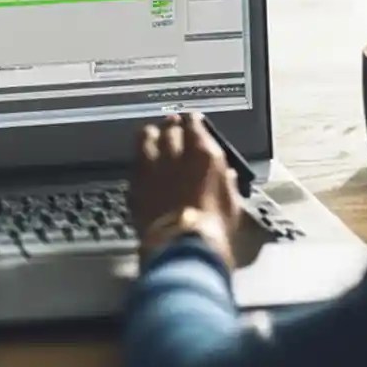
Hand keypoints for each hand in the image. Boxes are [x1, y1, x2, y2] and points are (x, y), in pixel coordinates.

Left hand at [128, 112, 243, 266]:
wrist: (182, 245)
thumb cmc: (213, 228)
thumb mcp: (231, 201)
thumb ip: (224, 180)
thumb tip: (224, 173)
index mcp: (204, 154)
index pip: (195, 125)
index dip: (193, 122)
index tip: (192, 121)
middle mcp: (176, 153)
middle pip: (169, 128)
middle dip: (171, 125)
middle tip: (172, 125)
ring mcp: (152, 166)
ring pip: (146, 137)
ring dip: (151, 135)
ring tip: (152, 135)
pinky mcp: (135, 182)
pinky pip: (135, 160)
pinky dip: (140, 156)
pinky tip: (142, 161)